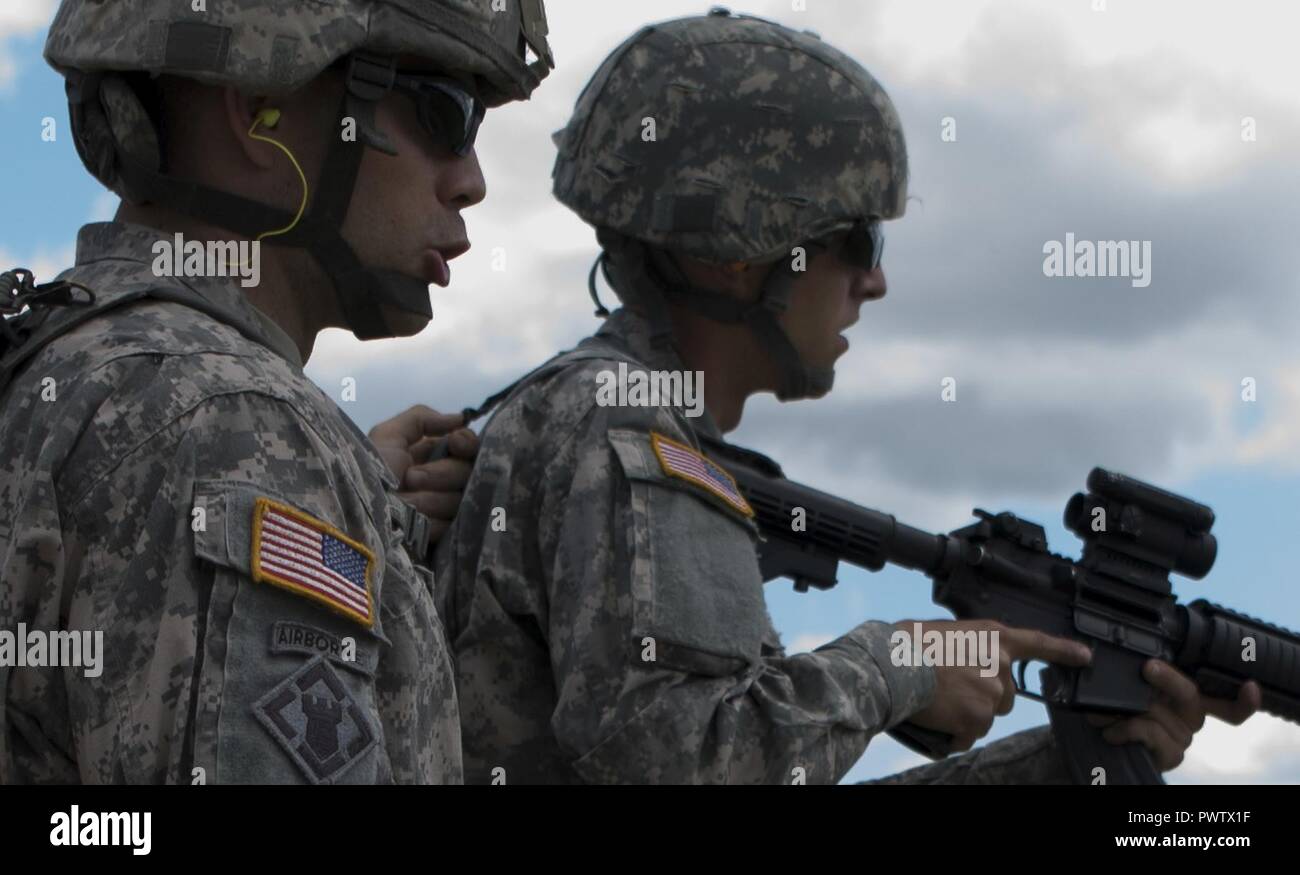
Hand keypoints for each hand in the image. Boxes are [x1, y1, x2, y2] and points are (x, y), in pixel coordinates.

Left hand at [368, 406, 478, 547]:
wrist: (357, 518)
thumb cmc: (368, 474)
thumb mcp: (386, 437)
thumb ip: (421, 419)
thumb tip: (461, 419)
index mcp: (432, 456)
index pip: (469, 446)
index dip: (466, 443)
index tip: (456, 444)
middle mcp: (444, 481)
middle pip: (469, 471)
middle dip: (440, 473)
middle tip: (411, 478)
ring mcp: (446, 510)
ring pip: (462, 498)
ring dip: (431, 499)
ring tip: (405, 504)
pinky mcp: (446, 537)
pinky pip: (455, 524)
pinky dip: (433, 522)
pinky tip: (416, 524)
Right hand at [900, 620, 1092, 751]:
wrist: (891, 665)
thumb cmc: (908, 644)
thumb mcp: (948, 631)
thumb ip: (971, 646)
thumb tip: (968, 665)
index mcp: (993, 637)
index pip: (1038, 643)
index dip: (1064, 652)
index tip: (1085, 657)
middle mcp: (1000, 665)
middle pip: (1005, 694)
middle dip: (983, 696)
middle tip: (951, 689)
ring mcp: (991, 694)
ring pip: (985, 717)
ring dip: (966, 715)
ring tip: (937, 701)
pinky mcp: (977, 720)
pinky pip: (967, 736)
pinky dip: (952, 734)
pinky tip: (935, 719)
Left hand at [1087, 659, 1261, 771]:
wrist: (1095, 737)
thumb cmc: (1113, 706)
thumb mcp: (1127, 682)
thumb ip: (1144, 670)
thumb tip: (1148, 657)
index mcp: (1187, 695)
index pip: (1226, 700)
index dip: (1244, 699)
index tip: (1250, 687)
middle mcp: (1190, 715)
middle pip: (1191, 695)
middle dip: (1169, 679)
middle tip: (1148, 667)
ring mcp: (1182, 737)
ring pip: (1164, 713)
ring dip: (1130, 708)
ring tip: (1107, 709)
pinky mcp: (1171, 755)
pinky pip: (1152, 732)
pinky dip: (1127, 727)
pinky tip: (1112, 730)